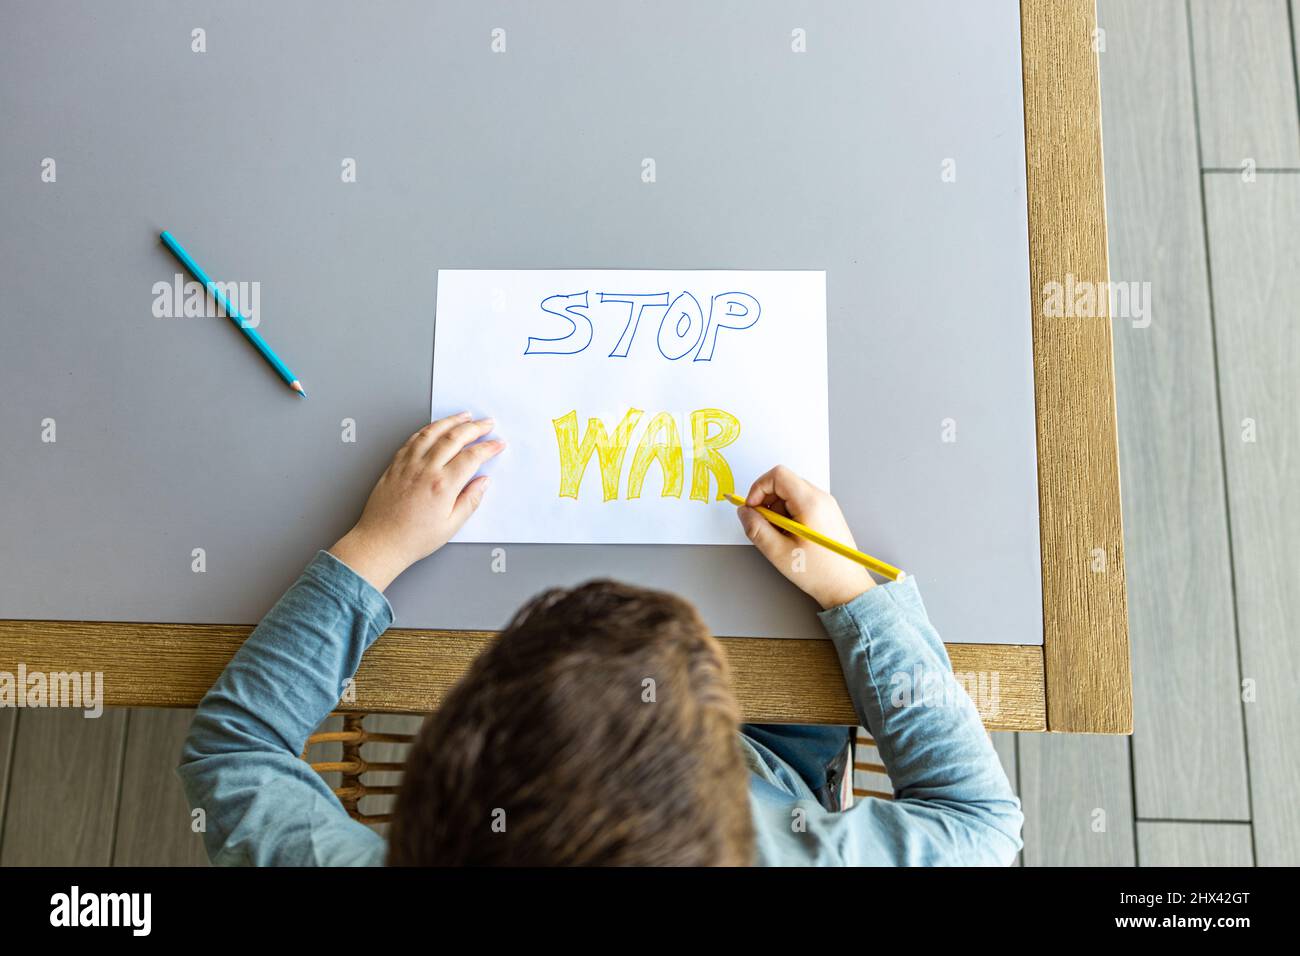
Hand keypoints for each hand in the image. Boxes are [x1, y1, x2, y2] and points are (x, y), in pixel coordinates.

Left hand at [329, 413, 504, 590]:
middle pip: (455, 438)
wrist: (380, 542)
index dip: (488, 447)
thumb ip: (470, 501)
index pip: (472, 457)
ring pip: (433, 432)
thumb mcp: (450, 526)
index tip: (498, 444)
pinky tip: (435, 427)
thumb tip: (483, 482)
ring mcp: (408, 464)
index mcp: (443, 485)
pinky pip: (413, 439)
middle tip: (487, 423)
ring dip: (451, 421)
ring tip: (465, 416)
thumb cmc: (412, 539)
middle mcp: (425, 469)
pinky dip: (428, 429)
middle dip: (475, 428)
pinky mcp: (395, 465)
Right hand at [736, 465, 875, 609]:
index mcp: (810, 503)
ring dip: (777, 511)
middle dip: (766, 502)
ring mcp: (825, 505)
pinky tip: (790, 538)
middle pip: (783, 483)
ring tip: (780, 537)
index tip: (752, 508)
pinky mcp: (826, 513)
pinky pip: (800, 504)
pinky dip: (788, 516)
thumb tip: (744, 512)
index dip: (758, 488)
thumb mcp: (779, 552)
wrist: (846, 587)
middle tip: (764, 526)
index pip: (778, 475)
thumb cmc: (819, 573)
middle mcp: (821, 498)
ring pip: (790, 494)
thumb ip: (756, 529)